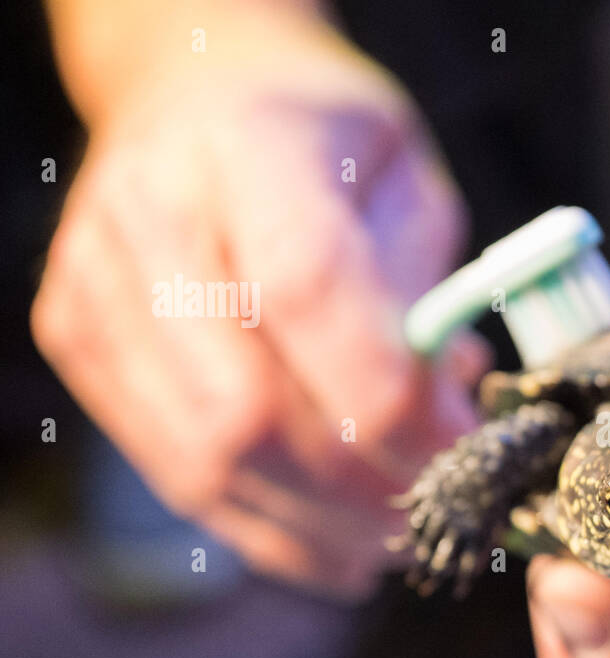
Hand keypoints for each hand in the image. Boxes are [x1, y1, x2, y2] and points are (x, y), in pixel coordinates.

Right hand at [33, 6, 486, 595]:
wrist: (202, 102)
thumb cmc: (331, 147)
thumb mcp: (413, 185)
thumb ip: (430, 295)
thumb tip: (447, 420)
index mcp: (245, 148)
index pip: (305, 292)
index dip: (392, 397)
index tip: (468, 448)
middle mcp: (147, 216)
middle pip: (248, 407)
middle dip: (364, 485)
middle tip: (442, 505)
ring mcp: (96, 288)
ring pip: (207, 464)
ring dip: (322, 525)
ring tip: (399, 531)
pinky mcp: (82, 347)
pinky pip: (178, 477)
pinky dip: (274, 531)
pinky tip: (342, 544)